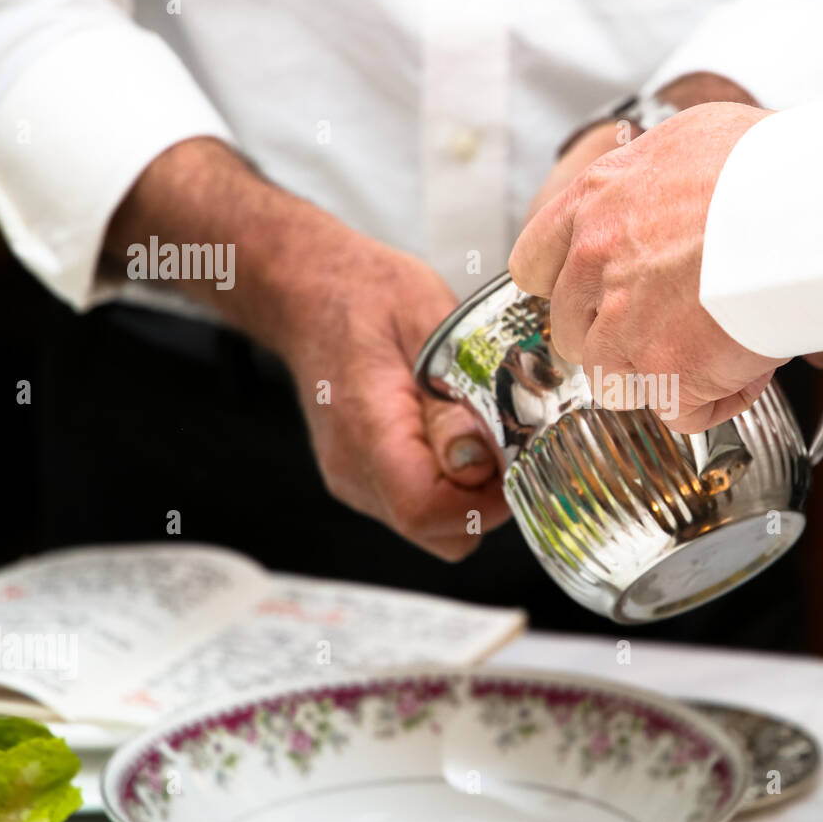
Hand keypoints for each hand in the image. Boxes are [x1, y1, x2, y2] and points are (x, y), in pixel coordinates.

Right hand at [271, 233, 510, 560]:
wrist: (310, 289)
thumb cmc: (367, 294)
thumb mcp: (426, 320)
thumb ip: (455, 396)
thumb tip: (483, 462)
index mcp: (367, 429)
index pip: (425, 510)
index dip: (484, 500)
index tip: (512, 459)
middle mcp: (353, 470)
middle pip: (436, 532)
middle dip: (486, 499)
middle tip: (501, 440)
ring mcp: (354, 481)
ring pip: (431, 529)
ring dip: (470, 494)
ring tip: (474, 431)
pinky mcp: (363, 481)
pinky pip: (419, 508)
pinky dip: (450, 487)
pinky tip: (452, 436)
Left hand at [510, 102, 776, 433]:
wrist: (813, 207)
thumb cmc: (772, 165)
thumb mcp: (693, 140)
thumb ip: (657, 184)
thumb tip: (671, 196)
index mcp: (594, 203)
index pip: (534, 264)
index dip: (568, 289)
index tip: (595, 297)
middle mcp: (595, 266)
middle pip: (574, 334)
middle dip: (621, 338)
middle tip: (678, 324)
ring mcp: (625, 326)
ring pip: (617, 382)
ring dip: (664, 375)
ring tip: (721, 347)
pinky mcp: (667, 373)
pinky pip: (677, 413)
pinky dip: (712, 402)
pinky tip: (747, 371)